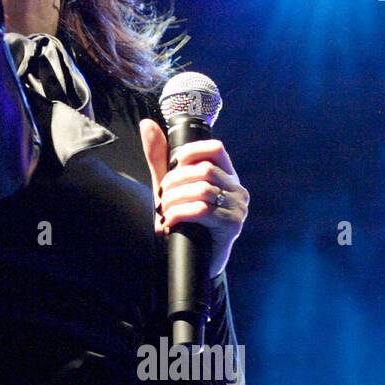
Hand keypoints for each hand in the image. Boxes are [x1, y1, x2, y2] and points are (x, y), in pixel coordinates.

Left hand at [139, 120, 249, 279]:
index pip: (216, 148)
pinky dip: (181, 214)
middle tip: (162, 197)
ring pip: (202, 190)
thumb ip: (160, 157)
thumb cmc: (184, 220)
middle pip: (204, 170)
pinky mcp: (232, 226)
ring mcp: (238, 207)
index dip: (191, 151)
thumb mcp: (170, 185)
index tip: (172, 165)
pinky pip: (203, 211)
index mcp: (225, 175)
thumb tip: (146, 124)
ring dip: (175, 199)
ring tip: (165, 211)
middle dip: (175, 181)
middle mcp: (237, 188)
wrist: (193, 260)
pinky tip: (170, 223)